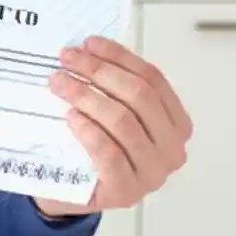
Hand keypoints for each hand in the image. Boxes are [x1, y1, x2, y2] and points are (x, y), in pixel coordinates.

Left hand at [33, 36, 192, 218]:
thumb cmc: (92, 147)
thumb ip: (111, 86)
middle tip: (67, 59)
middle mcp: (172, 150)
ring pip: (123, 121)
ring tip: (59, 83)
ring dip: (86, 95)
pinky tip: (71, 117)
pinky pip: (109, 152)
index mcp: (176, 124)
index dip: (120, 57)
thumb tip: (89, 48)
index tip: (89, 43)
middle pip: (139, 96)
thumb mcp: (108, 112)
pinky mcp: (126, 192)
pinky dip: (89, 130)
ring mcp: (152, 174)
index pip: (153, 80)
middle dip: (99, 71)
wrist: (70, 192)